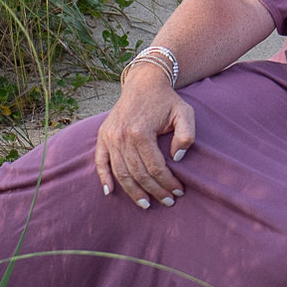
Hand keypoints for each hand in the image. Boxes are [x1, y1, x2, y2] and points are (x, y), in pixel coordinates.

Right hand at [95, 72, 195, 207]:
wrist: (143, 82)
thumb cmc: (166, 99)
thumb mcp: (184, 112)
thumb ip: (186, 135)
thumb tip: (176, 159)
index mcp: (141, 132)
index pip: (155, 168)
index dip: (168, 183)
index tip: (179, 192)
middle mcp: (122, 136)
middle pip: (138, 174)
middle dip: (154, 192)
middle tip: (168, 202)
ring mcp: (110, 136)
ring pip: (120, 173)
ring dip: (133, 192)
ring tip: (146, 204)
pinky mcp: (103, 135)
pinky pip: (100, 161)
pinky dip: (103, 178)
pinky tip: (110, 192)